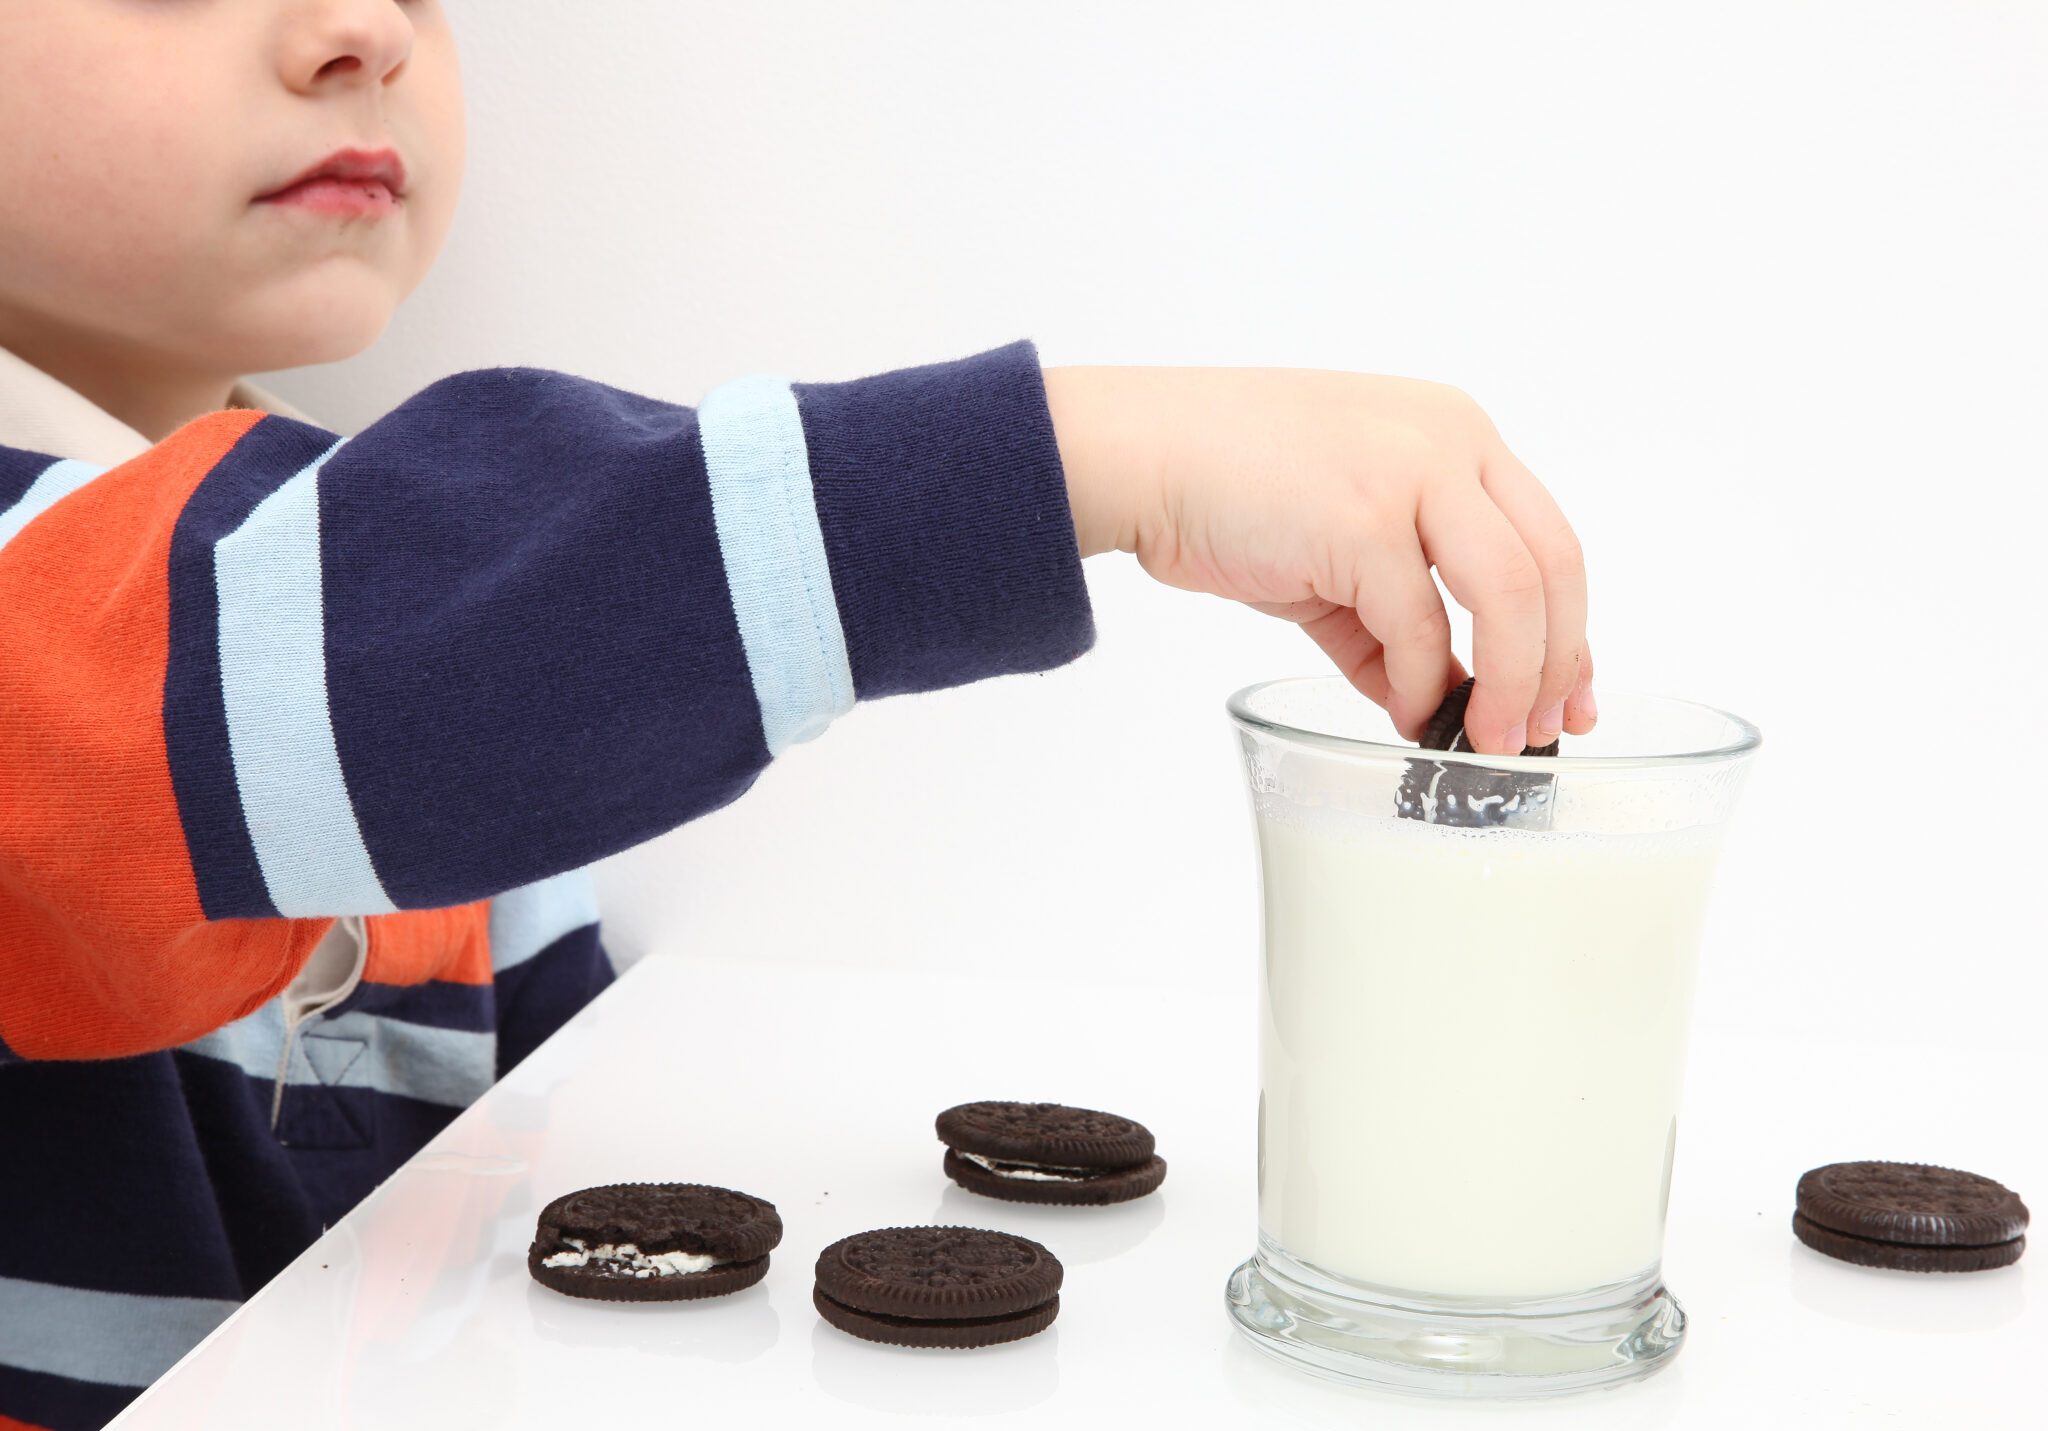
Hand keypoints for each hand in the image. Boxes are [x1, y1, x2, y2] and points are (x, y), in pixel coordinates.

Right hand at [1042, 366, 1594, 755]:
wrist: (1137, 453)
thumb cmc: (1222, 487)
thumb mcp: (1334, 544)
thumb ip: (1388, 616)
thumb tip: (1430, 699)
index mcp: (1453, 433)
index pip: (1547, 538)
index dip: (1569, 628)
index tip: (1568, 695)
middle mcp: (1447, 440)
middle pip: (1552, 566)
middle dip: (1553, 665)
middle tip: (1534, 734)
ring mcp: (1409, 473)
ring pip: (1510, 594)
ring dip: (1508, 682)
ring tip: (1489, 741)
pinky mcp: (1362, 520)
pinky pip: (1420, 628)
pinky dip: (1422, 686)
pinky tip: (1409, 716)